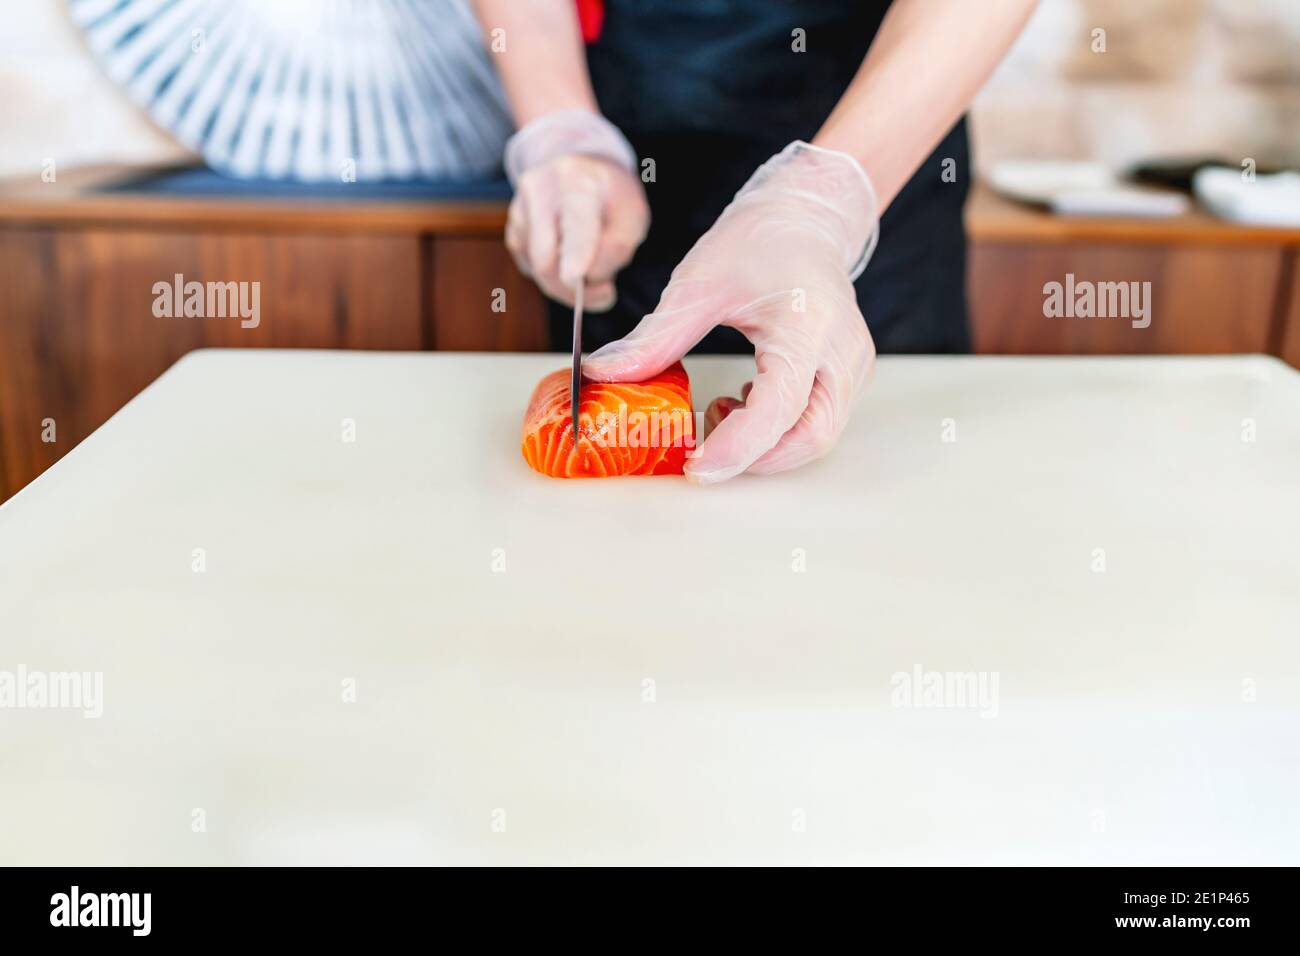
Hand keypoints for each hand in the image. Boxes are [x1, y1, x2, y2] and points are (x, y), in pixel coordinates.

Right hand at [504, 109, 648, 310]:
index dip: (575, 252)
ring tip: (591, 269)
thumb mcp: (633, 214)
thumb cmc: (612, 195)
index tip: (574, 278)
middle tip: (605, 293)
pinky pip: (532, 267)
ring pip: (538, 269)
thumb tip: (588, 277)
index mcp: (576, 179)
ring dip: (567, 283)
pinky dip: (554, 273)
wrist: (580, 167)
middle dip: (574, 289)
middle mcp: (539, 190)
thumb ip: (618, 246)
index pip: (575, 221)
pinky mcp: (513, 228)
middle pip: (546, 259)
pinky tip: (569, 256)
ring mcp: (520, 209)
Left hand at [582, 141, 879, 483]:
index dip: (738, 446)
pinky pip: (817, 423)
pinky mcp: (848, 375)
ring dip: (764, 445)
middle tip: (701, 446)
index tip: (696, 466)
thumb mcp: (697, 285)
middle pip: (810, 436)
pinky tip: (743, 400)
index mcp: (809, 325)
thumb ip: (655, 338)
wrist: (804, 219)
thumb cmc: (758, 242)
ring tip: (720, 410)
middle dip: (753, 457)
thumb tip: (601, 373)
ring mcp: (851, 366)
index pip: (779, 406)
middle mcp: (842, 351)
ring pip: (816, 437)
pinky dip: (777, 430)